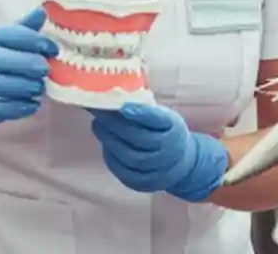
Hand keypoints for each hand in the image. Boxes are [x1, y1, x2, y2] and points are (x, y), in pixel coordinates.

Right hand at [0, 7, 58, 138]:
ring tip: (39, 88)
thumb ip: (27, 30)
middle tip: (45, 69)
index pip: (5, 34)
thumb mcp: (12, 46)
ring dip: (21, 86)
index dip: (29, 38)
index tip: (51, 48)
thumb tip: (42, 10)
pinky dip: (16, 107)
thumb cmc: (1, 65)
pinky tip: (32, 104)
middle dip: (24, 63)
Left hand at [90, 103, 229, 201]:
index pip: (158, 121)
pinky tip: (106, 144)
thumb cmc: (166, 133)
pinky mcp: (143, 184)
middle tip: (98, 111)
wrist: (179, 163)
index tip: (123, 106)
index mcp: (174, 130)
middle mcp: (169, 153)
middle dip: (115, 124)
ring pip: (130, 157)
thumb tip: (116, 94)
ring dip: (110, 140)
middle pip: (139, 139)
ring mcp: (157, 171)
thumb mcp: (164, 117)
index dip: (141, 113)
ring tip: (98, 126)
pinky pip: (123, 171)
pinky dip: (111, 156)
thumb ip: (146, 109)